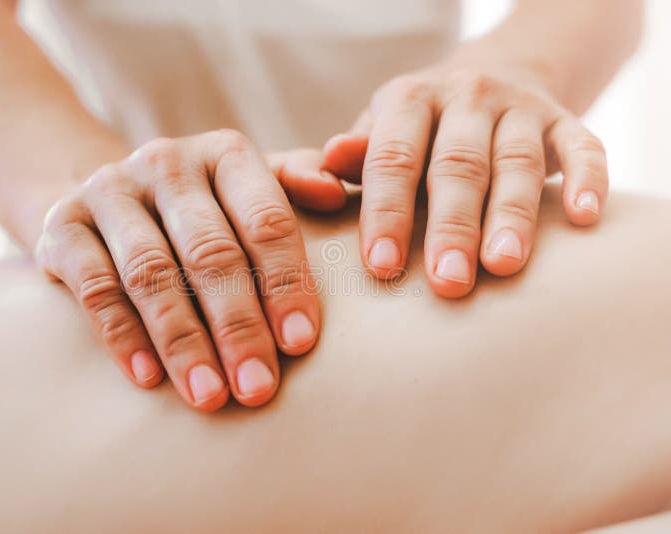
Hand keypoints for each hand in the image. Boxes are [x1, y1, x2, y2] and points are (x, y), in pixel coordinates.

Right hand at [35, 129, 319, 410]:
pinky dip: (122, 335)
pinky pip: (95, 286)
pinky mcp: (62, 224)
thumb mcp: (251, 187)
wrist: (110, 199)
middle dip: (238, 326)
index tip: (301, 344)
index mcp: (225, 154)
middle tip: (258, 388)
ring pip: (151, 273)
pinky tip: (149, 378)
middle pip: (209, 251)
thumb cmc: (205, 207)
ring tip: (210, 396)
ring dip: (183, 341)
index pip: (265, 220)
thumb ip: (297, 185)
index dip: (285, 284)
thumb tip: (336, 193)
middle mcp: (166, 163)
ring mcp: (110, 191)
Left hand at [291, 63, 608, 297]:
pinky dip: (588, 179)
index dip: (387, 212)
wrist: (491, 73)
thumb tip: (324, 166)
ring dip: (512, 214)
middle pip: (457, 164)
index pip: (393, 158)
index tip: (380, 266)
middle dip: (451, 225)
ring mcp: (518, 106)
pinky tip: (586, 218)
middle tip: (447, 282)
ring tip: (504, 265)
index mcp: (409, 101)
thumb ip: (356, 154)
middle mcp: (464, 97)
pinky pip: (584, 145)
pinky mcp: (564, 118)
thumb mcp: (382, 130)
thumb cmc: (419, 128)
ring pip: (517, 160)